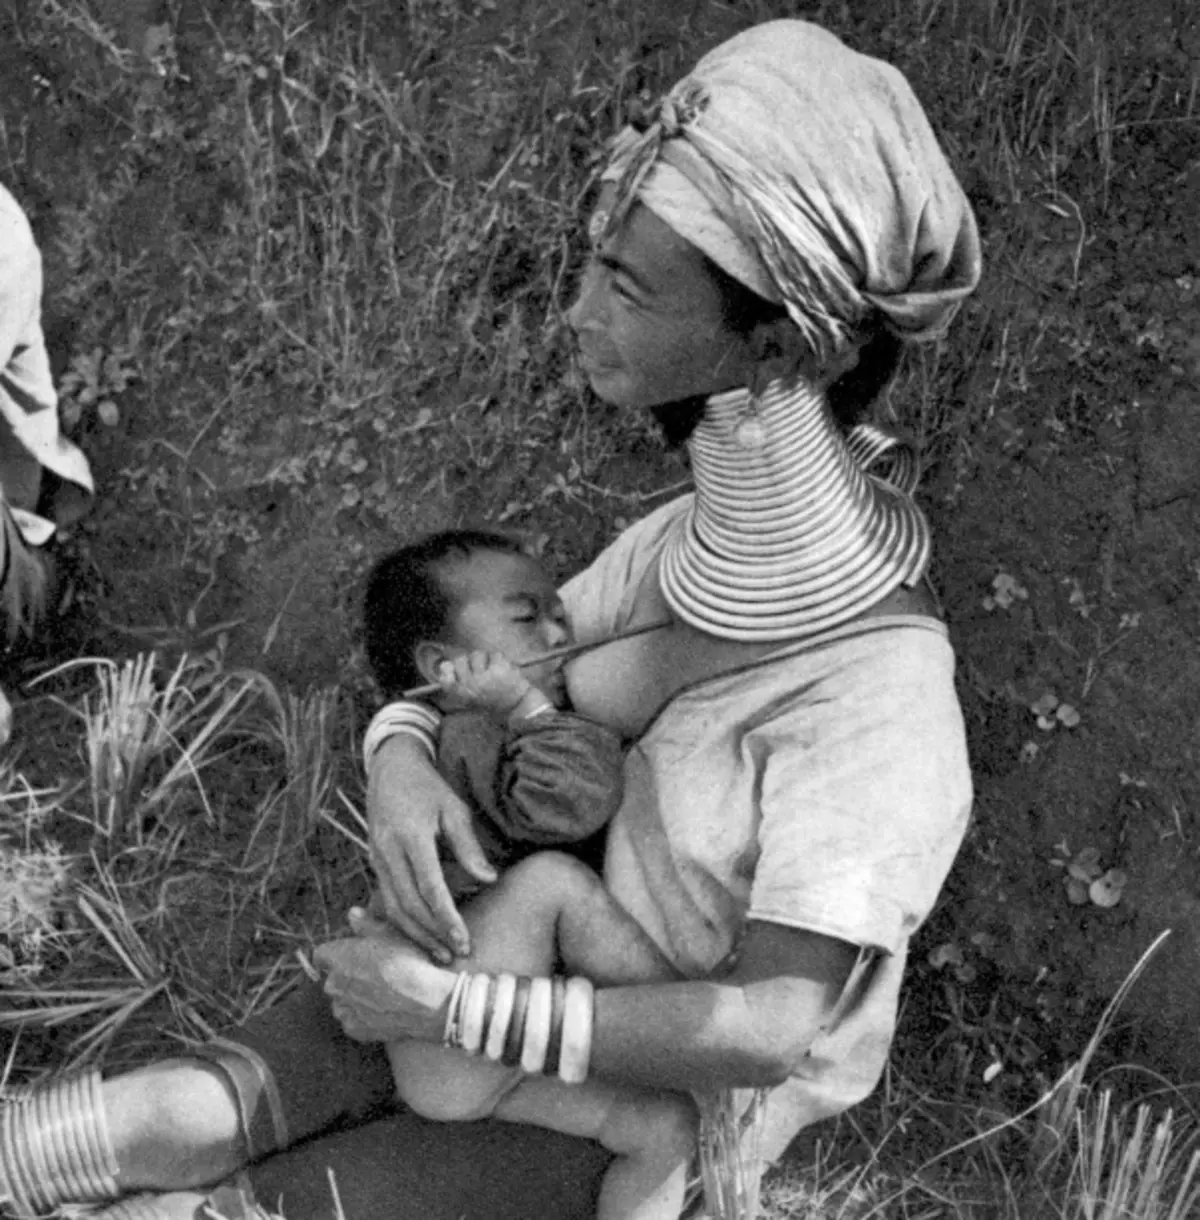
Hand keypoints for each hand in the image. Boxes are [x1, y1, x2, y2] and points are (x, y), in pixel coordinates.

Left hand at [315, 907, 456, 1043]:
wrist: (427, 1001)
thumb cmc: (410, 963)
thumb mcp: (392, 934)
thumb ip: (366, 924)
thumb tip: (351, 913)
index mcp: (339, 957)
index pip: (320, 955)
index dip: (335, 953)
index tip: (349, 955)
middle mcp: (334, 984)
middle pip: (333, 978)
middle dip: (347, 975)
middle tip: (373, 972)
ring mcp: (343, 1009)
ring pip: (342, 1000)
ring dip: (353, 996)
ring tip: (381, 992)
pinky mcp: (354, 1029)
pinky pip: (352, 1020)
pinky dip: (363, 1016)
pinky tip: (384, 1009)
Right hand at [368, 734, 496, 961]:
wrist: (390, 768)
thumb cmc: (428, 787)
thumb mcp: (453, 808)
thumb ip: (468, 846)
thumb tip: (489, 879)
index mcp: (410, 835)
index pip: (429, 887)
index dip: (446, 917)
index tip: (463, 939)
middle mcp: (387, 851)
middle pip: (408, 904)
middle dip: (432, 933)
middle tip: (455, 953)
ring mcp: (376, 858)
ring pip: (393, 907)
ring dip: (416, 934)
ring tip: (440, 952)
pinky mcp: (374, 863)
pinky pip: (387, 899)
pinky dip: (403, 922)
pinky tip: (421, 935)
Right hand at [437, 650, 532, 716]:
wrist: (515, 708)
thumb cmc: (490, 702)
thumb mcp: (468, 697)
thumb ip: (453, 682)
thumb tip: (444, 664)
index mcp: (462, 693)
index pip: (446, 674)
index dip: (448, 669)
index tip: (454, 670)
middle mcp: (471, 684)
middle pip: (461, 659)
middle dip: (469, 661)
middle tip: (480, 671)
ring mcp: (485, 676)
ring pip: (477, 654)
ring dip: (484, 660)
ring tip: (492, 671)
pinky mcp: (499, 668)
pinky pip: (494, 654)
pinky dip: (499, 660)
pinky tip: (503, 671)